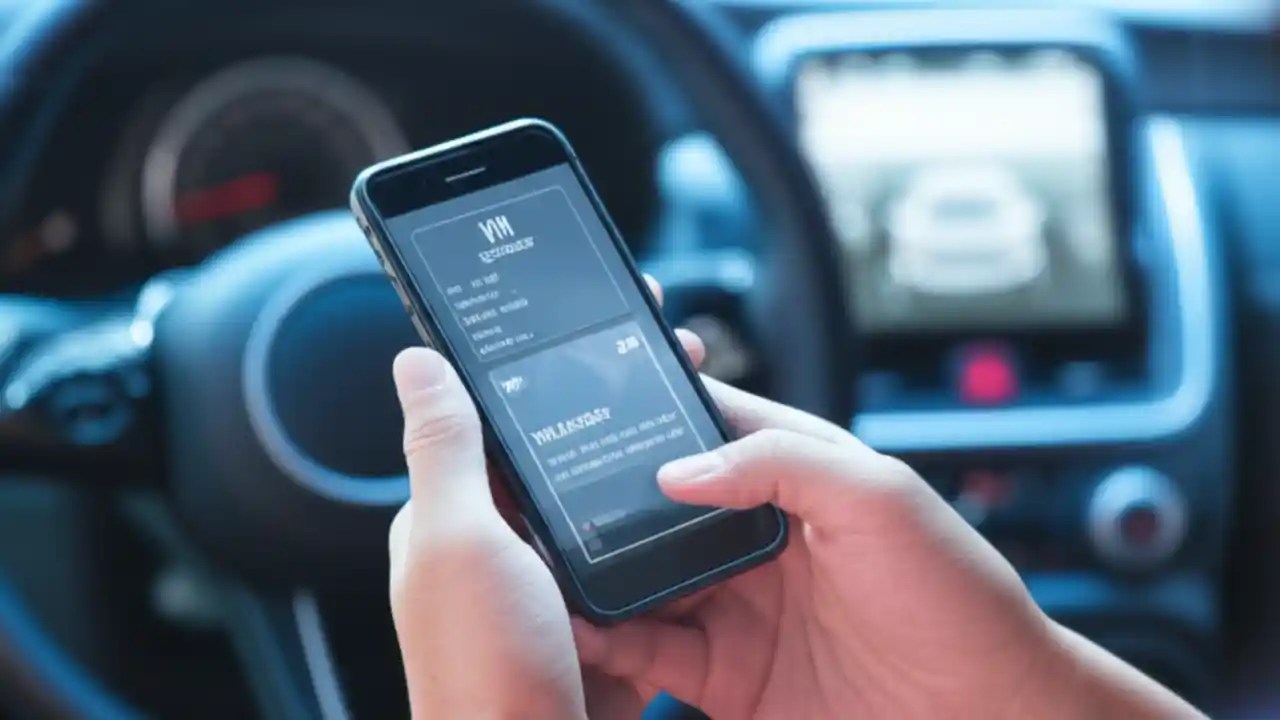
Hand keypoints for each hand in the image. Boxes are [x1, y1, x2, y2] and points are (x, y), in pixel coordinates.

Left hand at [387, 278, 703, 718]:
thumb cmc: (482, 670)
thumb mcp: (458, 545)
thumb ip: (445, 453)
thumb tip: (416, 359)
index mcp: (456, 519)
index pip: (497, 419)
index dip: (543, 368)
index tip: (600, 321)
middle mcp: (500, 553)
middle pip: (562, 463)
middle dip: (614, 410)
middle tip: (677, 363)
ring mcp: (551, 597)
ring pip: (607, 516)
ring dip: (649, 472)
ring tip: (705, 420)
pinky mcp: (597, 637)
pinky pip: (637, 577)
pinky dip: (667, 547)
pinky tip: (705, 517)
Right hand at [572, 381, 1202, 718]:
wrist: (991, 719)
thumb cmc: (959, 601)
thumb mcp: (881, 499)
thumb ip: (781, 462)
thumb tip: (678, 467)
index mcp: (796, 477)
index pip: (707, 424)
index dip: (650, 409)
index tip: (586, 401)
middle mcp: (757, 537)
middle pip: (657, 506)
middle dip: (600, 497)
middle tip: (537, 490)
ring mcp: (738, 607)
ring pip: (640, 577)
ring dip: (592, 568)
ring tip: (542, 558)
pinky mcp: (727, 675)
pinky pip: (647, 650)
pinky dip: (606, 638)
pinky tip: (577, 624)